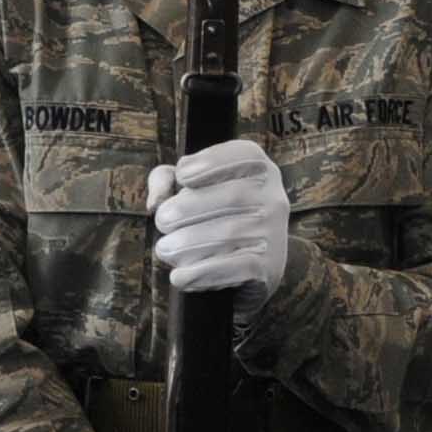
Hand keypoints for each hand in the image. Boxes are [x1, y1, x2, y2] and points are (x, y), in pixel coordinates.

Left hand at [146, 136, 291, 298]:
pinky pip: (235, 267)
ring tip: (165, 249)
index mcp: (258, 170)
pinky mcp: (269, 267)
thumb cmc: (210, 215)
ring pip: (230, 234)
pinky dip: (202, 273)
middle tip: (163, 222)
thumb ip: (166, 180)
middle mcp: (273, 198)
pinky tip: (180, 276)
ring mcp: (274, 233)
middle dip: (188, 209)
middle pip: (232, 197)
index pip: (244, 155)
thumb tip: (157, 202)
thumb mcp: (188, 188)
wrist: (244, 266)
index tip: (182, 176)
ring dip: (188, 243)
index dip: (212, 162)